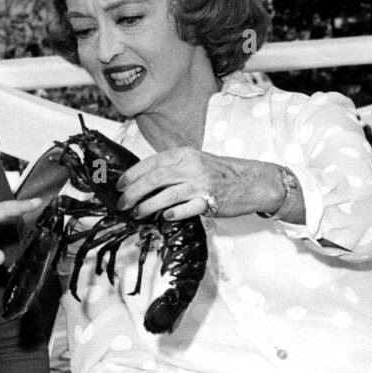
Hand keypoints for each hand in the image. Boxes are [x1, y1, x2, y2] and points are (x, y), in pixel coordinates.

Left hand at [117, 150, 284, 221]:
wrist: (253, 180)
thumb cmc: (221, 173)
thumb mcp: (195, 162)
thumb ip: (173, 168)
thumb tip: (145, 181)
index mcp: (184, 154)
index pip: (150, 163)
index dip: (131, 175)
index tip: (119, 186)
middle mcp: (190, 166)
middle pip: (153, 179)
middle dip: (133, 192)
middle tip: (122, 204)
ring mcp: (200, 184)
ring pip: (165, 195)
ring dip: (147, 206)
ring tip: (137, 214)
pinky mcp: (210, 201)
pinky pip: (186, 208)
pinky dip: (173, 213)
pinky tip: (164, 217)